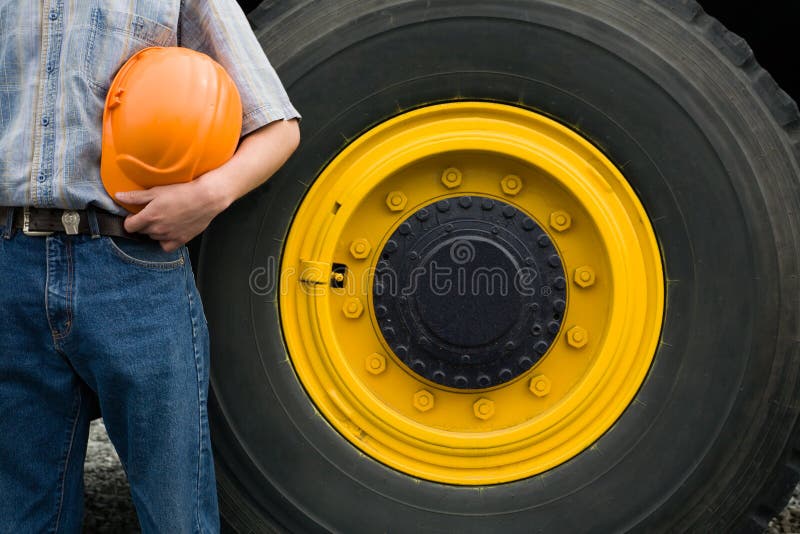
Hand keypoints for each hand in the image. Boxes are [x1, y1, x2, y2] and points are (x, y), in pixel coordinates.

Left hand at [115, 173, 230, 251]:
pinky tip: (169, 232)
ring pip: (154, 238)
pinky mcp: (180, 240)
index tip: (135, 215)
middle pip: (142, 231)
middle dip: (143, 224)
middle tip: (152, 213)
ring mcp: (169, 236)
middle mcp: (157, 229)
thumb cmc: (183, 192)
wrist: (206, 198)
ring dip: (155, 231)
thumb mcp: (156, 191)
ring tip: (164, 219)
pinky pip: (166, 246)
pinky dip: (165, 241)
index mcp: (149, 216)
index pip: (129, 226)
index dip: (130, 220)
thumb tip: (118, 196)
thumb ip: (136, 196)